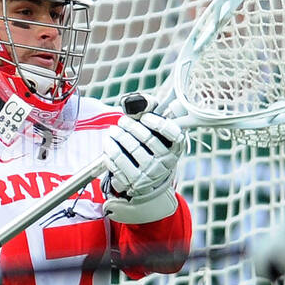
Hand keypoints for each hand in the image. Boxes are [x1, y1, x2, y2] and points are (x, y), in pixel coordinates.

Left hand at [102, 106, 185, 224]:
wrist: (149, 180)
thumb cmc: (152, 148)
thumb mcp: (158, 133)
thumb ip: (152, 114)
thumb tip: (141, 102)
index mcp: (175, 148)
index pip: (172, 133)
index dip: (156, 122)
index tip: (144, 117)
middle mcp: (165, 162)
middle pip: (147, 138)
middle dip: (131, 126)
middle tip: (122, 121)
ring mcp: (149, 174)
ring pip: (131, 150)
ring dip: (118, 136)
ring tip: (113, 131)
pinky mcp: (133, 182)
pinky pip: (118, 164)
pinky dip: (110, 151)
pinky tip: (108, 144)